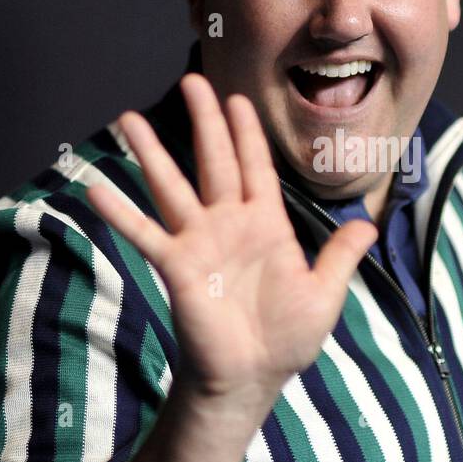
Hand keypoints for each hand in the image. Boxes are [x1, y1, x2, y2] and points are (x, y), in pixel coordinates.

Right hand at [87, 73, 377, 411]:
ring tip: (128, 117)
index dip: (246, 133)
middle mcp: (229, 225)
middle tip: (193, 81)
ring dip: (151, 153)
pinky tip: (96, 188)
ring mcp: (199, 242)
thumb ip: (340, 255)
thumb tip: (367, 224)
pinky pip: (145, 233)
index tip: (236, 98)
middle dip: (204, 121)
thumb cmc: (287, 340)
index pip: (255, 167)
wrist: (252, 380)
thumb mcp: (325, 293)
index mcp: (266, 225)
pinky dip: (120, 212)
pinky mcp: (177, 267)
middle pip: (214, 161)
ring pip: (172, 186)